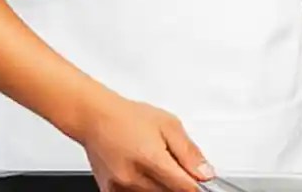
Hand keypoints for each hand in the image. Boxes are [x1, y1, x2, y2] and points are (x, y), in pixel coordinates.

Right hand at [76, 96, 212, 191]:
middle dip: (179, 181)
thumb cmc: (129, 117)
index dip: (197, 185)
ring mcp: (120, 187)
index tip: (201, 180)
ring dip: (163, 185)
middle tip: (174, 163)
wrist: (95, 118)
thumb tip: (205, 172)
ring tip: (155, 163)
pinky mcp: (110, 191)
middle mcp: (133, 177)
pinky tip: (144, 172)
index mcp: (151, 159)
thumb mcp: (169, 125)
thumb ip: (189, 152)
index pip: (184, 187)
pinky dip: (146, 188)